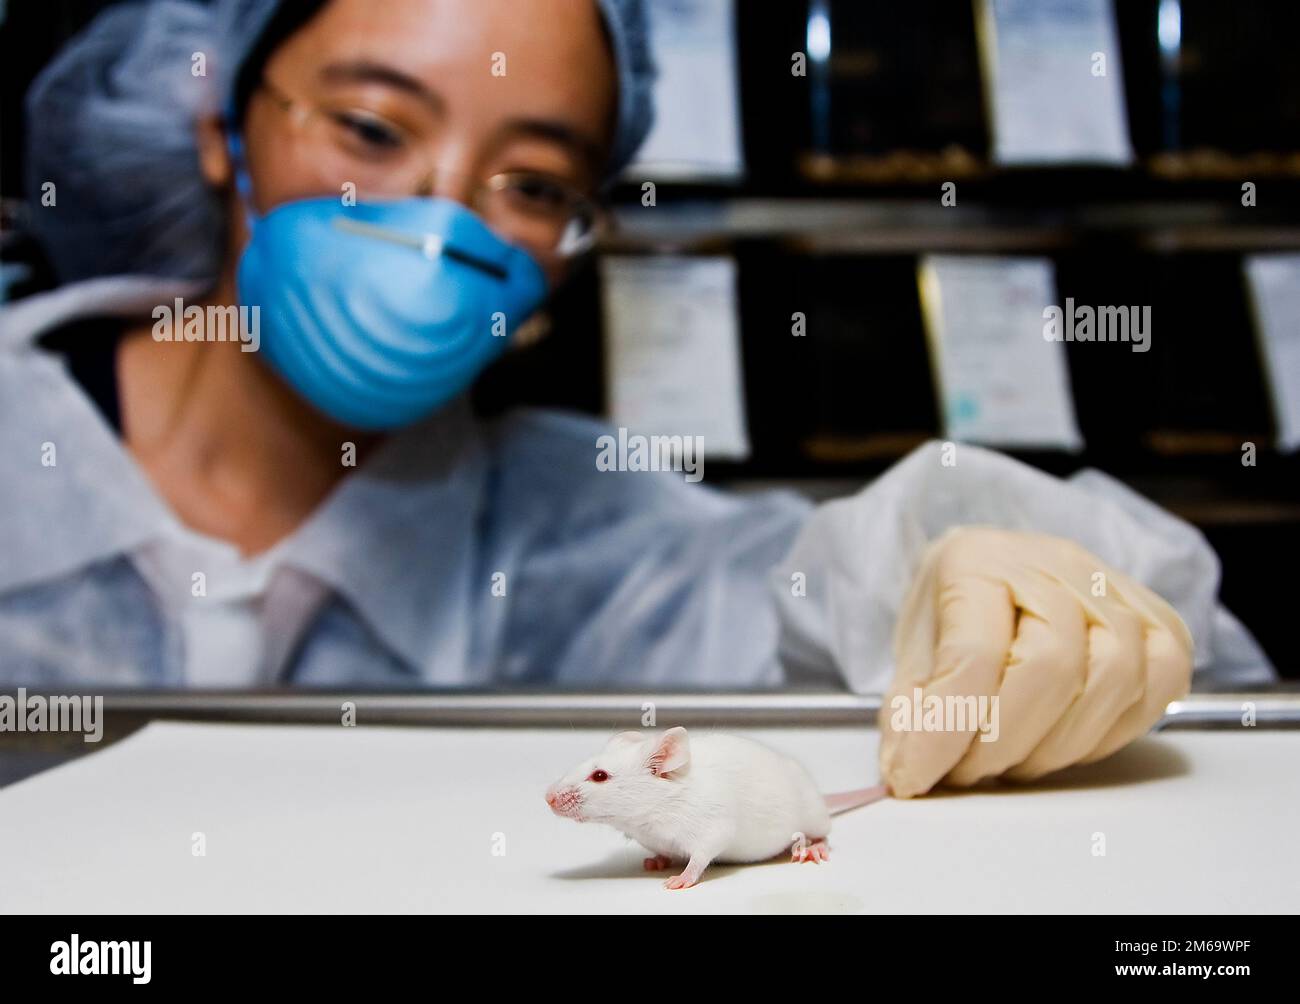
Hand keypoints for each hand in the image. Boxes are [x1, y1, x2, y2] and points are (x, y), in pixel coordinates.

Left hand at [879, 527, 1192, 796]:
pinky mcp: (1157, 618)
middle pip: (1051, 664)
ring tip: (1011, 757)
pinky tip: (1065, 739)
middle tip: (968, 769)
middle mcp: (1050, 562)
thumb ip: (911, 714)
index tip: (916, 777)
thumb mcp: (914, 658)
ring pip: (1112, 676)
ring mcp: (1112, 586)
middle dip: (1004, 741)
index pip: (973, 653)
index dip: (946, 728)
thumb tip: (907, 773)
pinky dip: (1111, 730)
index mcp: (975, 561)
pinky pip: (1159, 681)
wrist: (997, 580)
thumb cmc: (955, 620)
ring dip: (1056, 745)